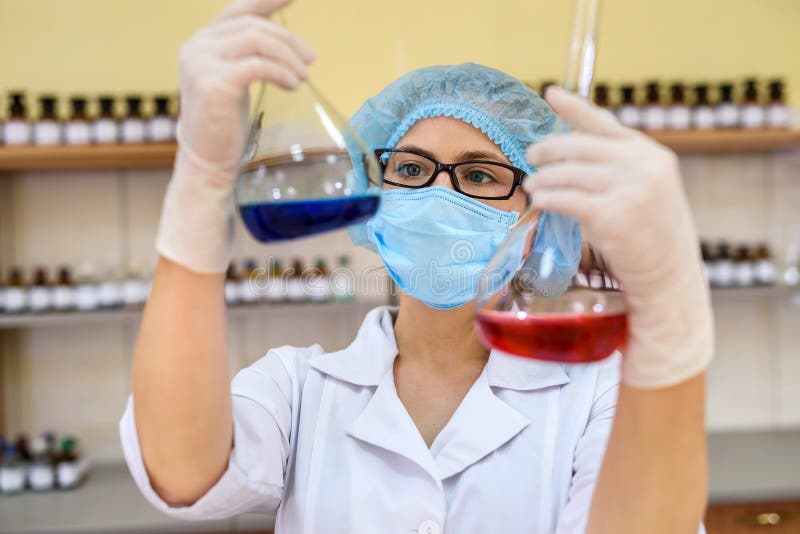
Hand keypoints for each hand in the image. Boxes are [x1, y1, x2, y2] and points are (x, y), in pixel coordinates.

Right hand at [177, 0, 314, 172]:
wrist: (206, 159)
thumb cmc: (224, 122)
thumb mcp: (234, 79)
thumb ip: (248, 55)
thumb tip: (284, 39)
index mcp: (200, 42)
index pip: (238, 10)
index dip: (268, 0)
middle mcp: (196, 47)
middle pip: (253, 26)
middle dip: (288, 40)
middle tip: (311, 60)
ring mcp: (201, 64)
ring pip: (257, 40)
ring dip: (288, 57)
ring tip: (303, 76)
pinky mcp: (213, 84)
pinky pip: (259, 66)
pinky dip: (282, 73)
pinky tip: (293, 85)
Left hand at [525, 86, 712, 387]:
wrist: (670, 277)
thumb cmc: (653, 237)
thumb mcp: (647, 191)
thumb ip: (619, 168)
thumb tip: (572, 155)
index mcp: (651, 154)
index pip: (604, 122)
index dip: (573, 107)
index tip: (549, 93)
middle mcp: (643, 166)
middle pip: (579, 146)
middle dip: (548, 150)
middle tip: (531, 157)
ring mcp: (630, 190)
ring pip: (568, 173)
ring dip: (543, 178)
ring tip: (532, 186)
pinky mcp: (613, 216)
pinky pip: (567, 199)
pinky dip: (548, 198)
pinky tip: (540, 201)